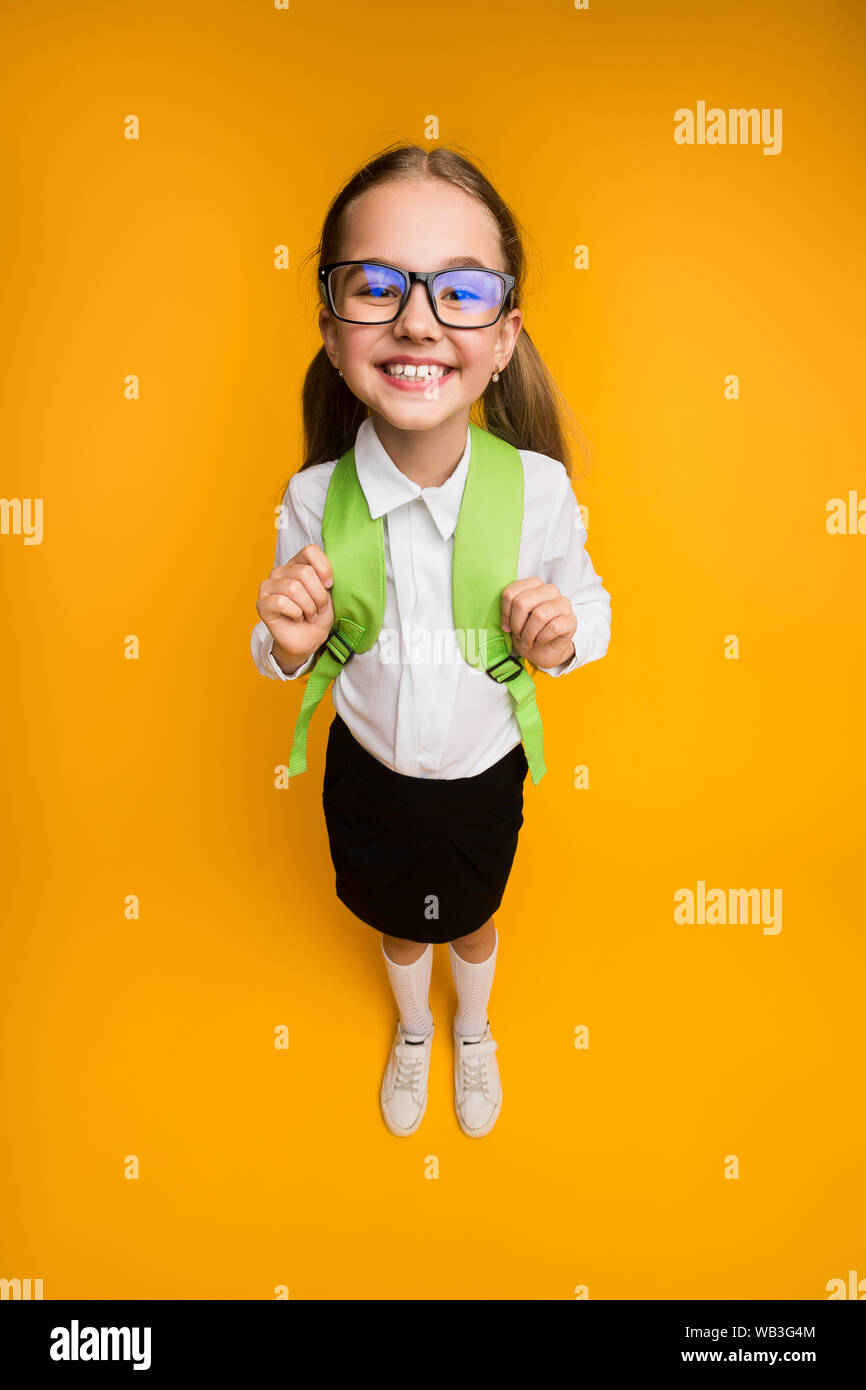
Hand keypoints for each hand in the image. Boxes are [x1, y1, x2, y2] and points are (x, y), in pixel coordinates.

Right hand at [256, 544, 333, 658]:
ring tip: (309, 615)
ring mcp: (268, 586)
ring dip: (308, 606)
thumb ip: (326, 577)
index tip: (330, 586)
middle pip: (304, 572)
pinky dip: (295, 613)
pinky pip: (281, 602)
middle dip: (318, 595)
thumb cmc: (317, 615)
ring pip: (293, 587)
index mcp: (297, 564)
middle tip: (320, 608)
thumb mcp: (329, 594)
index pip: (309, 551)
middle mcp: (280, 571)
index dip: (324, 568)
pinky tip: (297, 618)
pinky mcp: (262, 603)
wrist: (308, 640)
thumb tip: (332, 567)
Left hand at [501, 578, 576, 669]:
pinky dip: (542, 638)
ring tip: (528, 641)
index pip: (511, 592)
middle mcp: (550, 590)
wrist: (545, 652)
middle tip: (519, 635)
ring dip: (529, 633)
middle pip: (522, 602)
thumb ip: (509, 611)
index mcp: (534, 585)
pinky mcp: (571, 620)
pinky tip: (540, 641)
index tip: (506, 627)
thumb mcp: (514, 620)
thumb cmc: (529, 633)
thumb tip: (505, 623)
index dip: (505, 613)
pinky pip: (553, 627)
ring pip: (539, 615)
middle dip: (517, 624)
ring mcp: (563, 604)